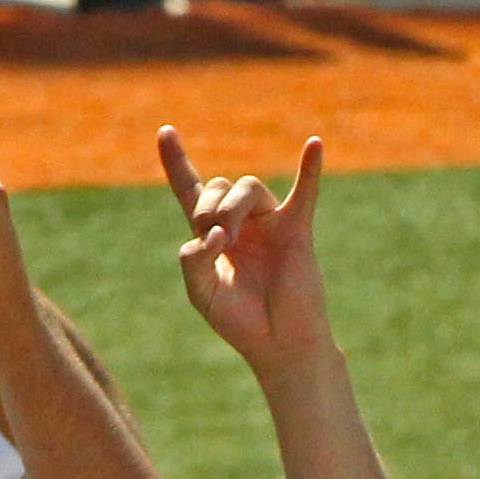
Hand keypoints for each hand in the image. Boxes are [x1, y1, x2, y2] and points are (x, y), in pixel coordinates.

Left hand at [158, 130, 330, 370]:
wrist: (280, 344)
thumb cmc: (240, 322)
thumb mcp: (201, 291)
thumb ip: (193, 260)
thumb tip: (215, 233)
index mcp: (212, 234)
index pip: (189, 188)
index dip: (176, 160)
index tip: (165, 132)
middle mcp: (242, 222)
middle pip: (217, 185)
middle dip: (207, 206)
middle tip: (214, 240)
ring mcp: (270, 224)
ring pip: (247, 186)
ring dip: (230, 206)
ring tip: (230, 238)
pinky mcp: (297, 232)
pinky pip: (305, 193)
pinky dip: (310, 169)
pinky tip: (314, 143)